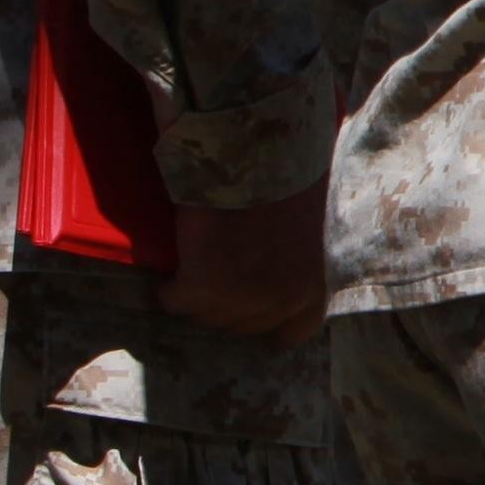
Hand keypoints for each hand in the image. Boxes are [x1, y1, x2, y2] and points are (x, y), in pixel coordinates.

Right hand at [157, 191, 326, 341]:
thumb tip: (279, 281)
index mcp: (315, 288)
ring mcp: (243, 297)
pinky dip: (169, 289)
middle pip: (240, 325)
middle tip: (218, 270)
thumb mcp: (312, 232)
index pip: (289, 333)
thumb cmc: (290, 180)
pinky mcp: (203, 285)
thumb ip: (299, 266)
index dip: (265, 318)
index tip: (248, 302)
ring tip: (199, 262)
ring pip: (206, 315)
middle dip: (227, 302)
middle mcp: (282, 301)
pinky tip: (173, 270)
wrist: (257, 151)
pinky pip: (175, 301)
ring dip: (198, 295)